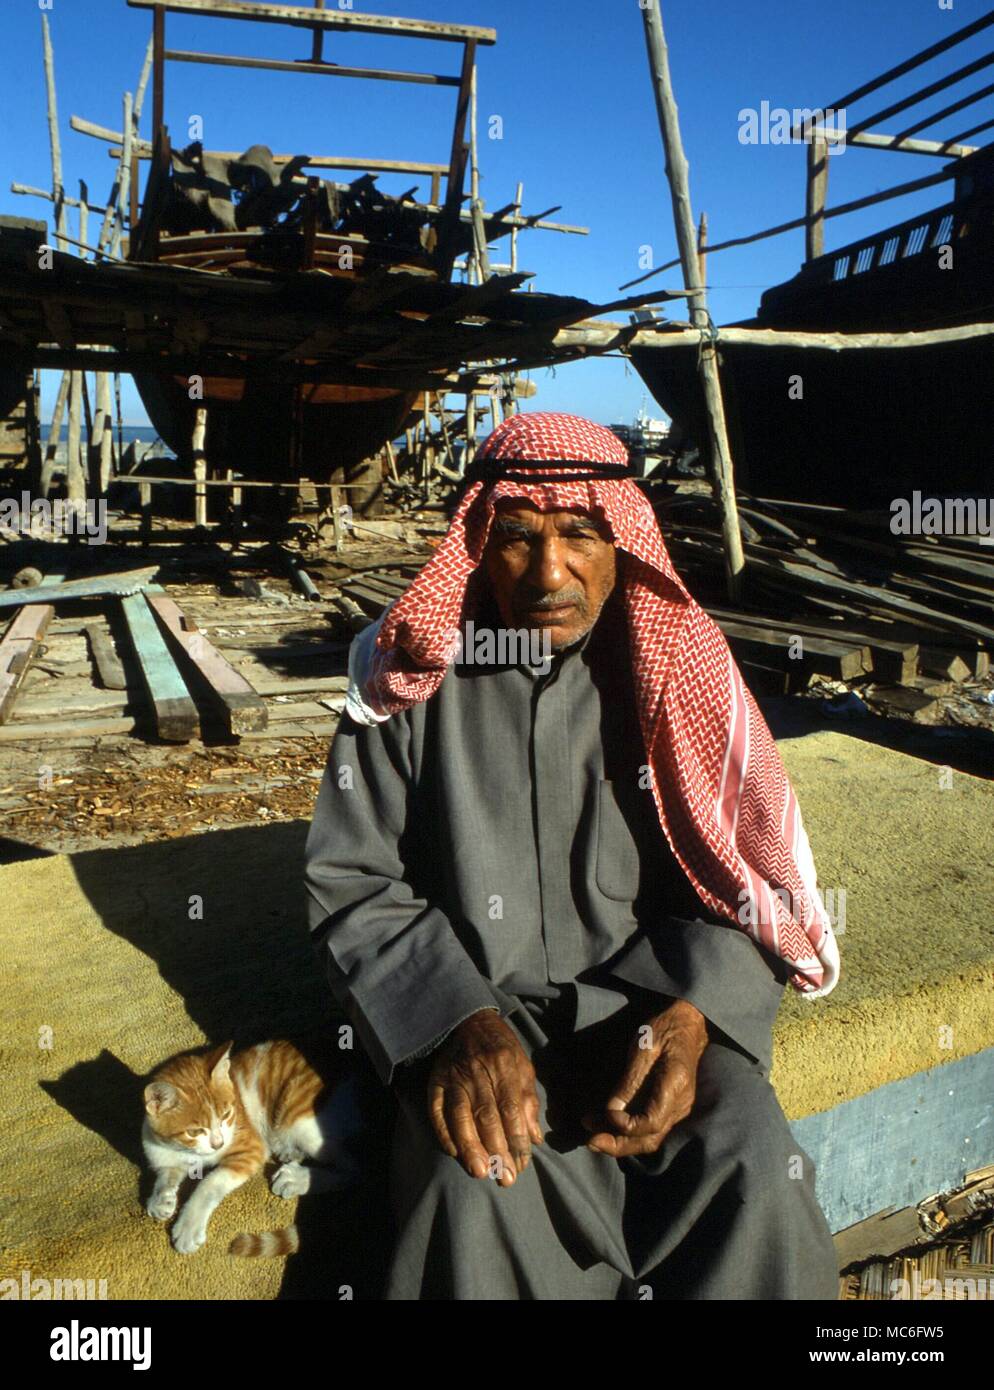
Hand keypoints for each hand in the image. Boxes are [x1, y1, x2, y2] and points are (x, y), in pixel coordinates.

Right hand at [427, 1010, 542, 1186]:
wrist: (469, 1020)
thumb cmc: (502, 1048)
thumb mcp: (523, 1066)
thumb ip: (529, 1101)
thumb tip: (535, 1139)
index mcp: (504, 1066)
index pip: (512, 1109)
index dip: (517, 1140)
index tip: (522, 1165)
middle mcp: (478, 1072)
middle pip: (487, 1116)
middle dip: (497, 1151)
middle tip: (505, 1178)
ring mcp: (454, 1077)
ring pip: (461, 1116)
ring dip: (470, 1146)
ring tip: (479, 1172)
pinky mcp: (435, 1082)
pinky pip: (436, 1110)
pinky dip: (443, 1132)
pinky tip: (453, 1152)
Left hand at [584, 1000, 707, 1157]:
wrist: (686, 1023)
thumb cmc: (663, 1030)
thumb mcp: (642, 1048)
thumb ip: (629, 1081)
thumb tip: (612, 1111)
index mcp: (675, 1085)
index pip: (652, 1122)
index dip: (627, 1126)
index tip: (605, 1115)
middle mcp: (681, 1104)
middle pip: (650, 1139)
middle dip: (619, 1146)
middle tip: (590, 1141)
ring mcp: (678, 1108)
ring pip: (650, 1138)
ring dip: (620, 1141)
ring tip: (592, 1135)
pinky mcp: (670, 1107)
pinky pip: (650, 1128)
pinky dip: (628, 1132)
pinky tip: (606, 1125)